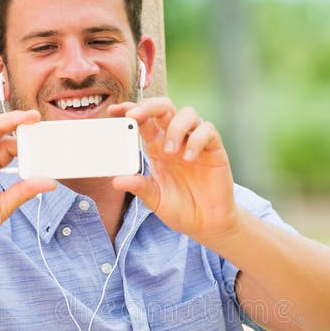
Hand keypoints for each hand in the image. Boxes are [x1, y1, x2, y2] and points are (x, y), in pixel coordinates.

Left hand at [108, 98, 237, 243]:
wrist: (206, 224)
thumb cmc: (180, 208)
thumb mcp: (154, 199)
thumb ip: (139, 187)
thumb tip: (117, 180)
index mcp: (157, 147)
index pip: (143, 120)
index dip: (129, 110)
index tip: (114, 111)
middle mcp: (176, 140)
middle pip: (164, 108)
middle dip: (149, 106)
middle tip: (135, 116)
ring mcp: (195, 143)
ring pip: (187, 113)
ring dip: (175, 127)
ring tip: (169, 152)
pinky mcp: (214, 149)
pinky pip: (208, 131)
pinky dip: (196, 140)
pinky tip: (189, 158)